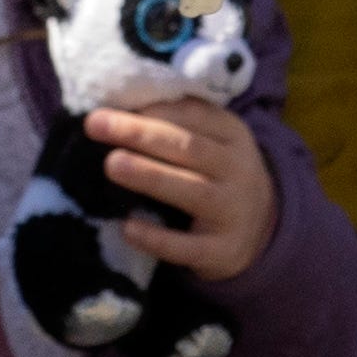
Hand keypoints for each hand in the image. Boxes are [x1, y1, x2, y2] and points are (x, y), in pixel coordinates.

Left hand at [90, 95, 279, 281]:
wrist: (260, 230)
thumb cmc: (216, 175)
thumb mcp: (212, 142)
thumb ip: (178, 125)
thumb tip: (120, 109)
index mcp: (233, 134)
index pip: (195, 115)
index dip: (155, 109)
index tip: (113, 105)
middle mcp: (238, 170)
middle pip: (189, 148)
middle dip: (141, 135)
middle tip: (96, 125)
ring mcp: (232, 212)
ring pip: (192, 191)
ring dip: (150, 176)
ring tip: (112, 164)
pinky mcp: (222, 251)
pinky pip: (188, 247)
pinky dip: (158, 239)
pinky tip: (128, 227)